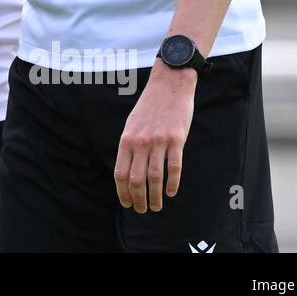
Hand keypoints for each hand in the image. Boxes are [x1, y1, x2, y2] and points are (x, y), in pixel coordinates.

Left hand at [114, 62, 196, 212]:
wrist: (169, 85)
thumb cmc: (150, 106)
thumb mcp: (132, 124)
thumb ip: (130, 145)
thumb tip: (127, 169)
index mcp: (127, 139)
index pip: (120, 173)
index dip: (122, 191)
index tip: (126, 204)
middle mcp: (140, 142)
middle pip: (136, 179)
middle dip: (138, 199)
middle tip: (142, 210)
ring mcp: (158, 141)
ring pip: (154, 177)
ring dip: (154, 196)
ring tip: (156, 207)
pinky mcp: (176, 139)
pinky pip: (174, 167)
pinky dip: (172, 183)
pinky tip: (170, 193)